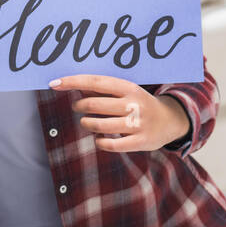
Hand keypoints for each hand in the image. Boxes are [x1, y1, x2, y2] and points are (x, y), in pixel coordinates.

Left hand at [49, 74, 190, 151]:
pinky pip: (110, 144)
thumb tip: (75, 86)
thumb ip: (105, 89)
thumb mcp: (127, 91)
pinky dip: (99, 142)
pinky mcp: (140, 142)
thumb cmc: (140, 104)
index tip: (53, 83)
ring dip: (87, 124)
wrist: (172, 120)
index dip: (72, 82)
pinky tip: (99, 138)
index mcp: (129, 87)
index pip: (95, 82)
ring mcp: (137, 124)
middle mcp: (134, 104)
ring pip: (99, 126)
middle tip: (78, 107)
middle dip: (79, 107)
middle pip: (94, 105)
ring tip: (87, 122)